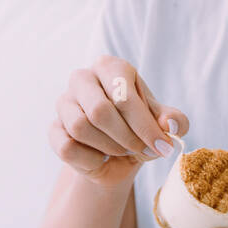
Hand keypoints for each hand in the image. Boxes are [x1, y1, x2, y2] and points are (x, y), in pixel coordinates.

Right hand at [49, 55, 188, 187]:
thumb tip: (172, 126)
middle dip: (127, 138)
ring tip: (123, 150)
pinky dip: (91, 160)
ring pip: (80, 128)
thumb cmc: (138, 127)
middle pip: (99, 111)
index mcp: (111, 67)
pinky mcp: (53, 128)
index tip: (163, 147)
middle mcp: (83, 78)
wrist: (114, 154)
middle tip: (143, 151)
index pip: (124, 97)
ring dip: (109, 147)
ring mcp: (63, 102)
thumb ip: (174, 121)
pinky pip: (67, 147)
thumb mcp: (161, 123)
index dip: (145, 126)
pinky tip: (102, 158)